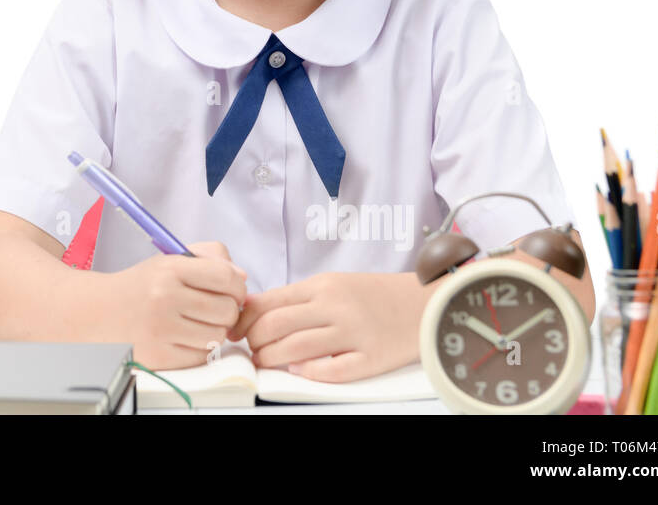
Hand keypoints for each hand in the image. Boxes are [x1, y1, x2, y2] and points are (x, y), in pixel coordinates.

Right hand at [105, 241, 247, 370]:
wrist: (99, 311)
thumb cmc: (141, 286)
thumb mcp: (170, 259)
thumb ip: (210, 257)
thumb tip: (242, 278)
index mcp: (169, 269)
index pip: (226, 276)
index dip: (237, 286)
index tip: (232, 290)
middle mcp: (165, 297)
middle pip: (227, 310)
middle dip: (227, 310)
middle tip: (213, 308)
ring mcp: (161, 329)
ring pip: (217, 336)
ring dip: (213, 331)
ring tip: (196, 322)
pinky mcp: (159, 355)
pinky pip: (201, 356)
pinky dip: (199, 348)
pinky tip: (185, 337)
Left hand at [227, 271, 425, 381]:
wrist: (424, 303)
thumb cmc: (374, 295)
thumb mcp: (333, 284)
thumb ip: (297, 297)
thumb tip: (253, 310)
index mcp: (322, 286)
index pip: (268, 302)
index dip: (243, 320)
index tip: (233, 330)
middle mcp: (335, 306)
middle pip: (276, 326)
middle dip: (254, 341)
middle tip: (250, 349)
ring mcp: (354, 332)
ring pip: (297, 349)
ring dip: (272, 359)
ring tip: (265, 362)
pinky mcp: (371, 358)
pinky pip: (333, 370)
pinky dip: (310, 373)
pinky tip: (300, 372)